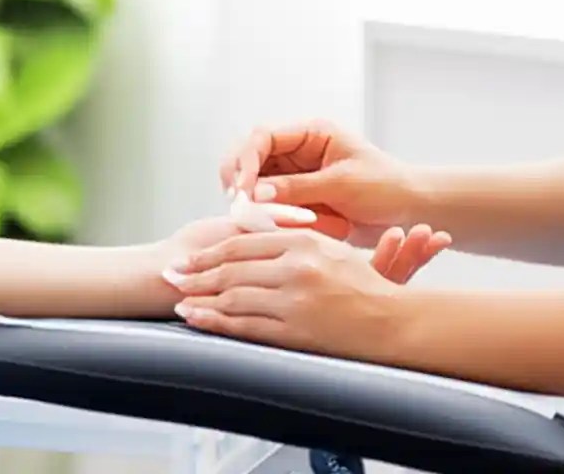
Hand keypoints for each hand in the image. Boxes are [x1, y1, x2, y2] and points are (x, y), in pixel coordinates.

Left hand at [163, 226, 449, 358]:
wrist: (393, 321)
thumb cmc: (363, 284)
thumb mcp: (329, 248)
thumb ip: (291, 239)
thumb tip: (252, 231)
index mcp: (302, 242)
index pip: (241, 243)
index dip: (208, 252)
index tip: (186, 257)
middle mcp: (295, 268)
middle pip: (231, 268)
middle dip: (195, 274)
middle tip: (170, 276)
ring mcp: (294, 301)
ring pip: (233, 296)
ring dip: (199, 298)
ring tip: (178, 299)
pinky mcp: (296, 331)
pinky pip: (245, 326)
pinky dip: (215, 322)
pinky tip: (197, 319)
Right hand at [218, 121, 415, 244]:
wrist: (411, 211)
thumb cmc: (387, 188)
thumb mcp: (342, 185)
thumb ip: (298, 188)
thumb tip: (256, 193)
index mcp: (311, 134)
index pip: (262, 137)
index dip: (245, 160)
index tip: (243, 189)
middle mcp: (297, 152)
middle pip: (248, 157)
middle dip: (238, 179)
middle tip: (238, 206)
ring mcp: (294, 177)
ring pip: (253, 184)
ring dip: (249, 201)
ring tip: (252, 220)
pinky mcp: (296, 201)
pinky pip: (268, 206)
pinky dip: (263, 216)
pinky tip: (265, 227)